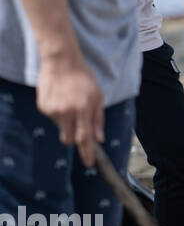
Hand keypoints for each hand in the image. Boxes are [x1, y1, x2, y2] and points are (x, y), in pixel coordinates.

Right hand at [36, 48, 103, 167]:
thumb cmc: (84, 78)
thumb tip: (99, 139)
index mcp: (82, 110)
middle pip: (69, 139)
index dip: (86, 153)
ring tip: (72, 104)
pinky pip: (53, 119)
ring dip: (68, 123)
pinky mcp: (43, 107)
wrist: (61, 61)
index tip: (89, 164)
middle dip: (76, 139)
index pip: (84, 138)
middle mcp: (65, 112)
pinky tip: (62, 100)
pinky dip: (59, 115)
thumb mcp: (98, 96)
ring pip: (61, 129)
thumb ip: (98, 119)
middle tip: (81, 126)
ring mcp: (52, 110)